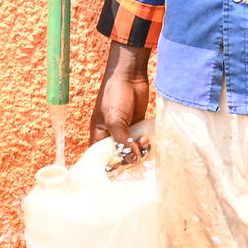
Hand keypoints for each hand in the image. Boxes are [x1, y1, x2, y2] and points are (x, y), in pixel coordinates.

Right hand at [89, 40, 152, 161]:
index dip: (108, 164)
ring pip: (132, 149)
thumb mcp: (115, 121)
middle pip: (118, 155)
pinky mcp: (137, 125)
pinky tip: (148, 139)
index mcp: (99, 134)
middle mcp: (111, 134)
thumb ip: (122, 142)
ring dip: (139, 149)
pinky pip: (140, 141)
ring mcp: (125, 130)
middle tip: (136, 155)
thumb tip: (133, 159)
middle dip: (128, 157)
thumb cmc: (115, 96)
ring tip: (143, 140)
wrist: (130, 76)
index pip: (100, 156)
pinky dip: (145, 143)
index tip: (118, 170)